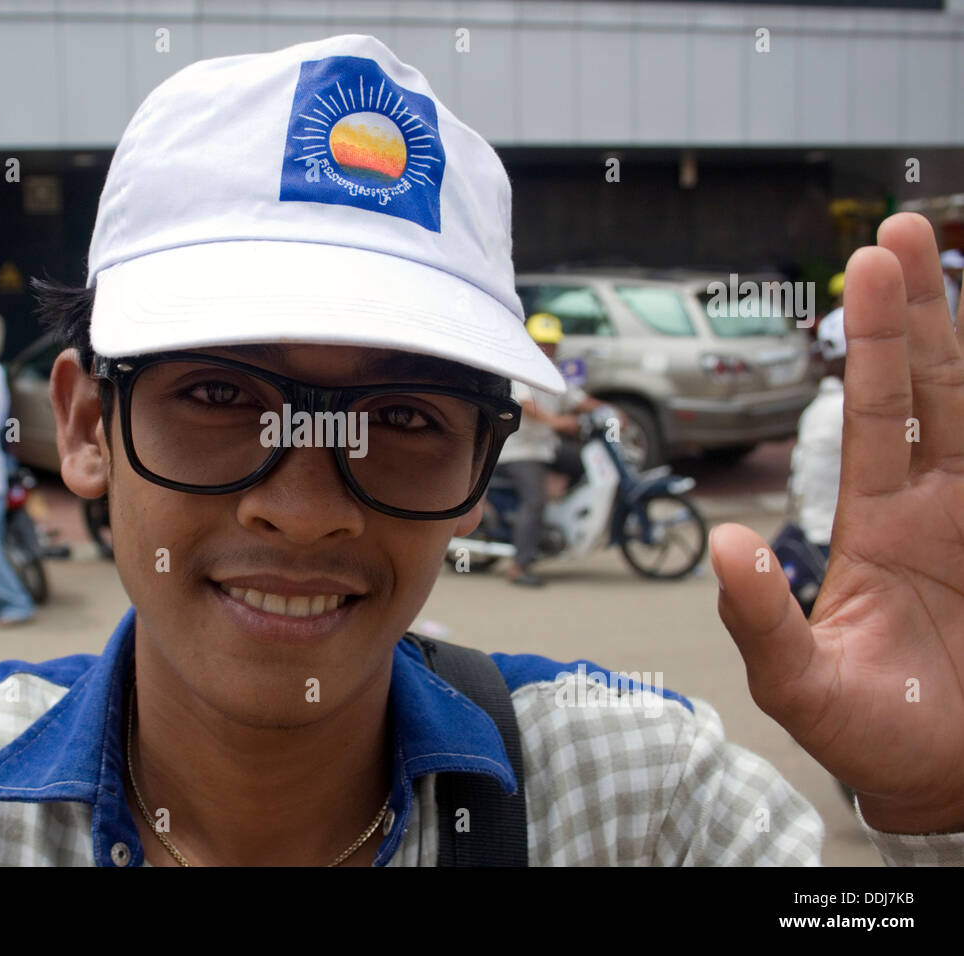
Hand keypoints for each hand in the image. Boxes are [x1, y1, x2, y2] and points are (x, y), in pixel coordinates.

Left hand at [711, 213, 963, 834]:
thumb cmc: (865, 732)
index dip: (879, 338)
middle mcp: (939, 505)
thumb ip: (759, 619)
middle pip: (937, 386)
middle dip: (924, 311)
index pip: (878, 410)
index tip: (868, 265)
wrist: (941, 780)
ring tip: (950, 262)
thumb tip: (725, 543)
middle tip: (901, 230)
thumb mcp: (797, 683)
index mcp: (878, 521)